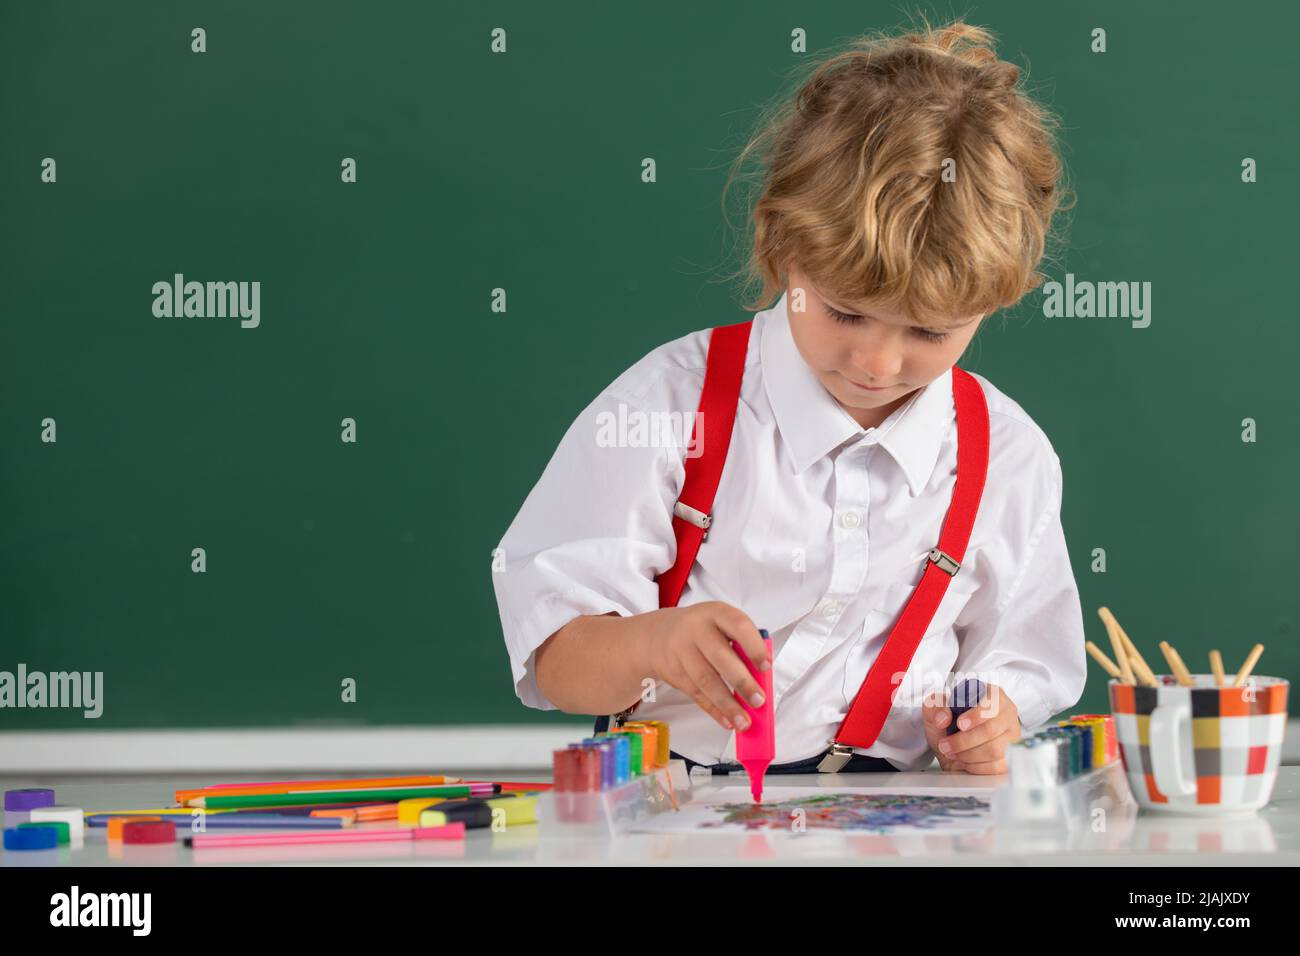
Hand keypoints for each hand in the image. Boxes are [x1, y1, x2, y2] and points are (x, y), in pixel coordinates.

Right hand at [638, 602, 770, 731]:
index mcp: (716, 613)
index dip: (753, 646)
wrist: (657, 634)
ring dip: (727, 704)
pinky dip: (713, 710)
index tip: (766, 667)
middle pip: (720, 657)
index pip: (738, 626)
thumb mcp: (720, 625)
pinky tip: (727, 720)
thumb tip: (761, 680)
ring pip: (706, 680)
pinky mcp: (672, 671)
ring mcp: (681, 650)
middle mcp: (696, 629)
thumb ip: (741, 646)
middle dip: (742, 682)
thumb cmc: (701, 630)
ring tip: (744, 720)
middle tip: (759, 701)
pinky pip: (695, 693)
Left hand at [921, 682, 1020, 773]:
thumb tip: (943, 718)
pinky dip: (975, 766)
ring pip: (994, 750)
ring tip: (952, 752)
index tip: (960, 724)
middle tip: (945, 745)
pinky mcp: (1009, 757)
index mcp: (993, 695)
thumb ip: (935, 707)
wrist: (949, 744)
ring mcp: (1011, 737)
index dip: (977, 715)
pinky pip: (996, 766)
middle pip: (991, 730)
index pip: (992, 703)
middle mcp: (1006, 714)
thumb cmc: (947, 722)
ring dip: (967, 754)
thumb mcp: (935, 709)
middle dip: (964, 741)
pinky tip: (964, 760)